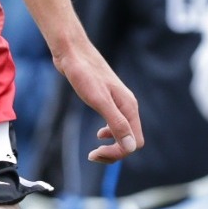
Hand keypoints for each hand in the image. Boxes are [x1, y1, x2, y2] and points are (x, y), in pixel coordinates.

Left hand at [57, 41, 141, 163]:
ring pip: (123, 133)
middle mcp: (127, 106)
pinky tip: (99, 135)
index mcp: (129, 107)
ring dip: (112, 146)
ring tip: (94, 150)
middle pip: (130, 140)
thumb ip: (117, 123)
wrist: (73, 52)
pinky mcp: (107, 99)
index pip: (134, 142)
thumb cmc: (84, 74)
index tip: (96, 151)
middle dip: (114, 152)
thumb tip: (132, 147)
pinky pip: (116, 124)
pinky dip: (109, 135)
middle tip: (92, 156)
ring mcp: (118, 103)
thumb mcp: (99, 101)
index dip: (118, 152)